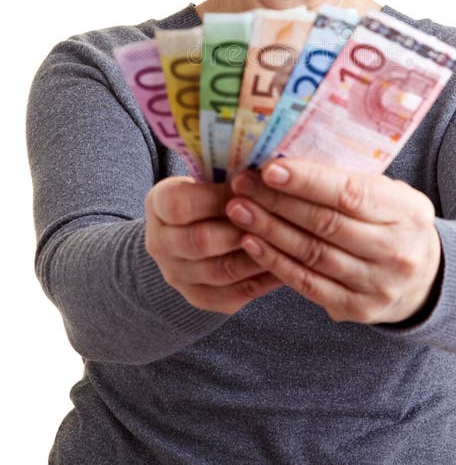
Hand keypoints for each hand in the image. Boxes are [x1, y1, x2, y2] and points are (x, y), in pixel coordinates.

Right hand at [145, 176, 283, 312]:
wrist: (194, 228)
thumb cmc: (212, 191)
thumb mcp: (210, 175)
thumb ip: (230, 174)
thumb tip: (268, 166)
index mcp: (158, 206)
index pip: (181, 205)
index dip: (218, 198)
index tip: (250, 187)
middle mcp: (160, 244)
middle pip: (201, 241)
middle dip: (243, 228)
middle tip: (277, 216)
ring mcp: (177, 275)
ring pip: (222, 271)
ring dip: (258, 255)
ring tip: (288, 240)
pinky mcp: (200, 298)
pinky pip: (235, 294)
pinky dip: (263, 280)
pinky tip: (288, 264)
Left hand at [226, 160, 441, 324]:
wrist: (427, 279)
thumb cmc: (396, 223)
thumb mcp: (390, 195)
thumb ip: (350, 181)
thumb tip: (290, 161)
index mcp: (407, 212)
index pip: (350, 193)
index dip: (307, 181)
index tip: (269, 168)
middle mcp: (396, 250)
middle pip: (326, 224)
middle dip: (277, 202)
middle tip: (243, 185)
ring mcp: (378, 284)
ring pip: (312, 254)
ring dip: (269, 231)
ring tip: (238, 210)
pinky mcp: (358, 309)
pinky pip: (308, 284)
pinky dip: (276, 262)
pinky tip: (251, 243)